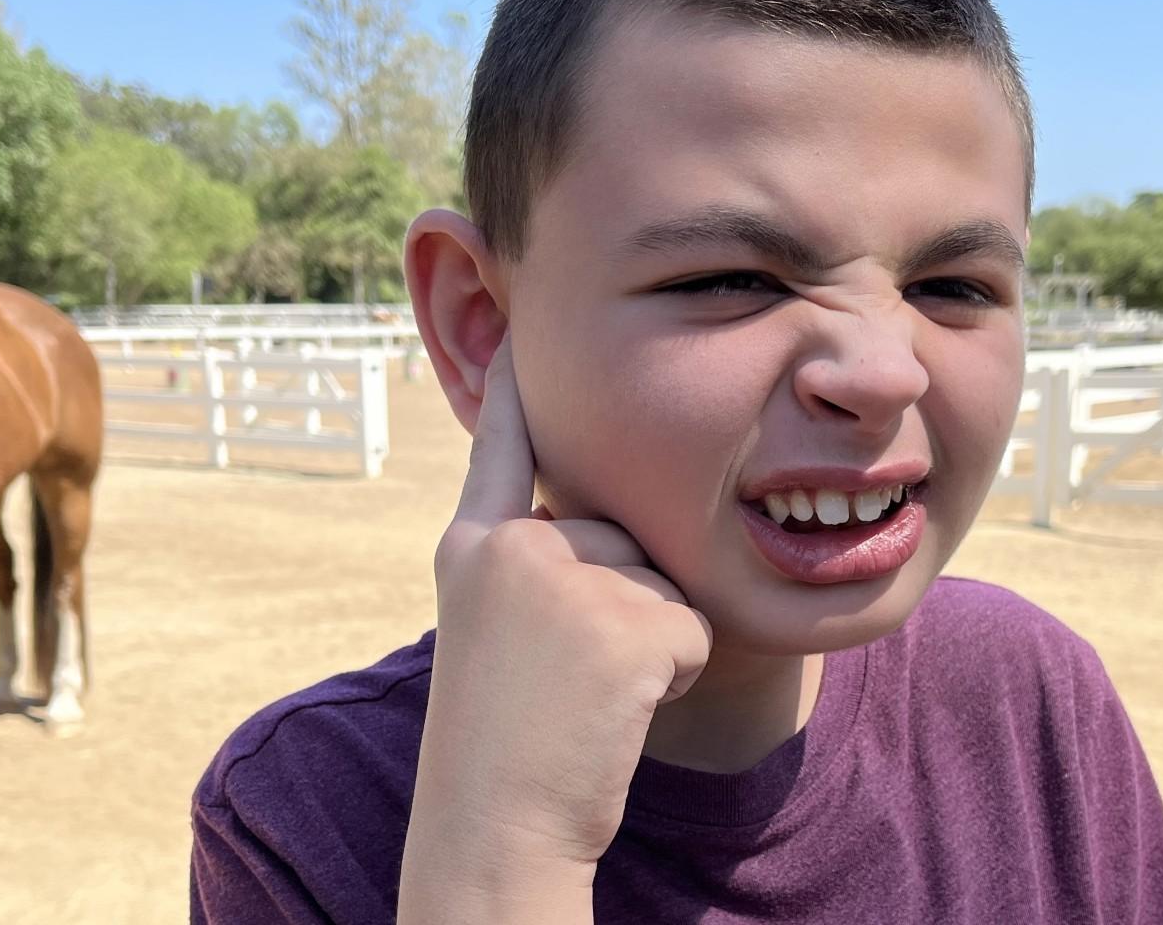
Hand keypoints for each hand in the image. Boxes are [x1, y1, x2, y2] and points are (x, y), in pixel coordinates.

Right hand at [397, 338, 713, 920]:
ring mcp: (568, 578)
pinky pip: (690, 627)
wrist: (492, 832)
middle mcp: (514, 549)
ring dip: (648, 641)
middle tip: (563, 684)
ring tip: (584, 699)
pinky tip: (615, 710)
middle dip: (622, 603)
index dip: (513, 392)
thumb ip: (535, 570)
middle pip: (620, 536)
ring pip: (661, 581)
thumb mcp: (493, 634)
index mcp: (472, 551)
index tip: (520, 331)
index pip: (503, 450)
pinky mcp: (625, 619)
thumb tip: (618, 529)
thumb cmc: (502, 749)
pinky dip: (673, 674)